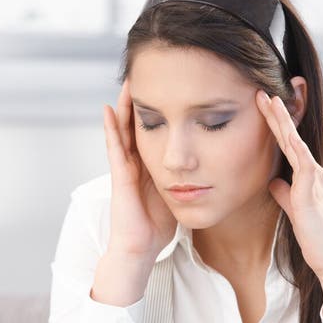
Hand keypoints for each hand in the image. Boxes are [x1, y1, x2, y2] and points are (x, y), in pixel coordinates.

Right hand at [103, 78, 176, 258]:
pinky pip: (114, 147)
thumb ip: (192, 179)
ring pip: (124, 130)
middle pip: (139, 124)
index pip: (157, 130)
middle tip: (148, 74)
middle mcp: (137, 163)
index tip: (172, 88)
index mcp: (152, 165)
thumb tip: (215, 168)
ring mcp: (125, 168)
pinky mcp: (119, 176)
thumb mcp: (180, 195)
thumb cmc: (159, 227)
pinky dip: (109, 128)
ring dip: (123, 106)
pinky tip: (107, 109)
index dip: (162, 110)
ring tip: (127, 81)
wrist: (141, 248)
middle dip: (142, 101)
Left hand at [256, 90, 322, 278]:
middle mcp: (312, 173)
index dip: (275, 127)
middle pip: (291, 138)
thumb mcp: (294, 211)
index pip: (287, 146)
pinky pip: (301, 165)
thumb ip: (284, 195)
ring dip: (282, 123)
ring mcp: (313, 180)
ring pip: (295, 145)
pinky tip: (284, 134)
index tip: (262, 108)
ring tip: (270, 102)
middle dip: (276, 115)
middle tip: (262, 94)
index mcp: (307, 177)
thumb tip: (273, 182)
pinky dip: (293, 148)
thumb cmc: (316, 238)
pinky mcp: (311, 192)